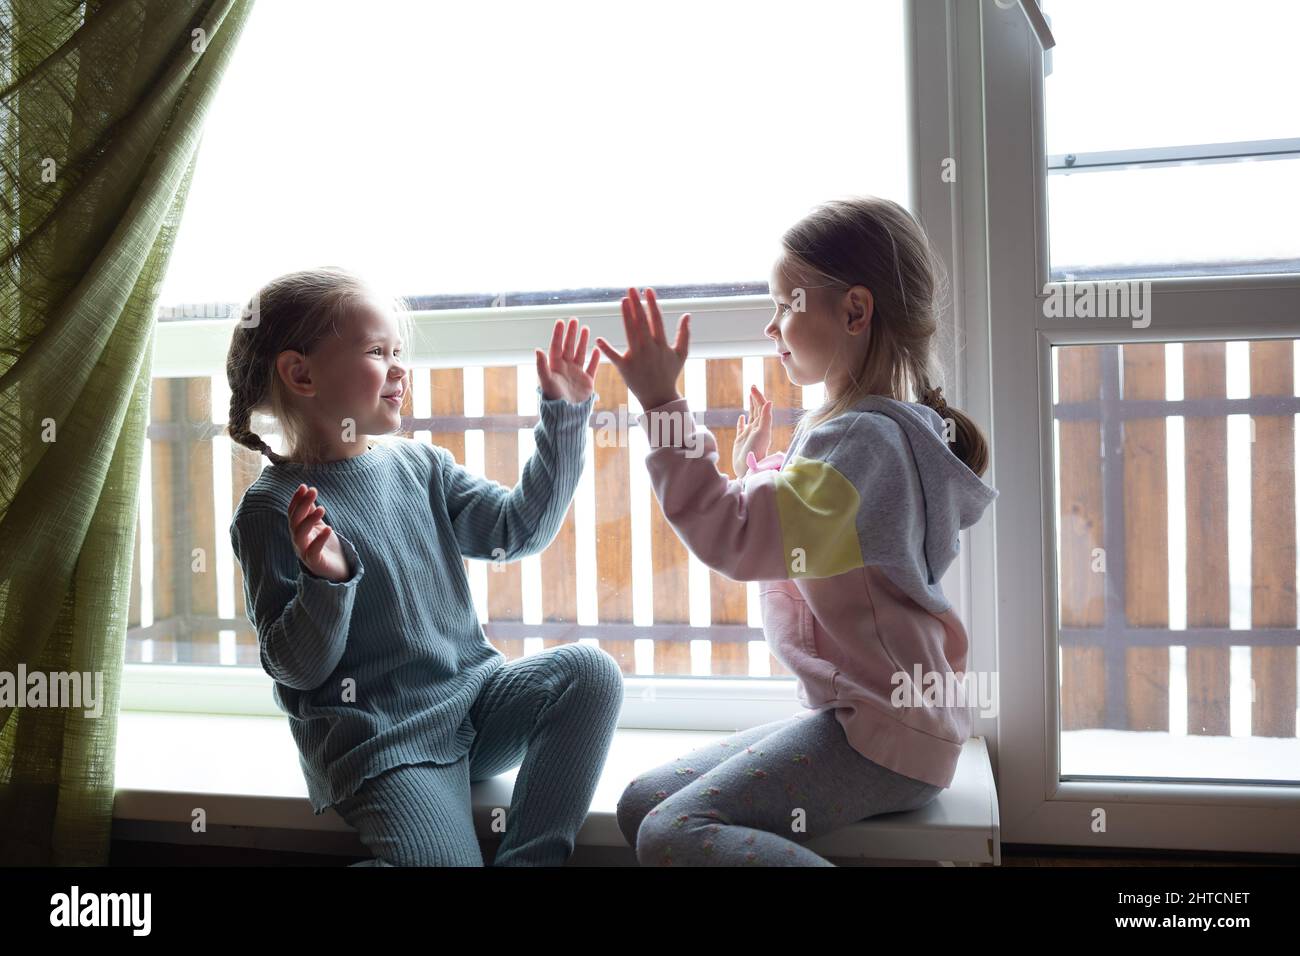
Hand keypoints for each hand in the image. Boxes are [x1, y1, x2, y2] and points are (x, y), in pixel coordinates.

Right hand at [288, 485, 350, 582]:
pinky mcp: (314, 562)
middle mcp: (298, 541)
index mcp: (298, 531)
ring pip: (300, 535)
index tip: (304, 486)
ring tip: (322, 509)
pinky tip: (329, 529)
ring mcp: (304, 552)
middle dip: (303, 505)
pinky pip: (313, 551)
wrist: (336, 570)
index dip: (297, 500)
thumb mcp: (319, 526)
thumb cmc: (326, 546)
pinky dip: (319, 540)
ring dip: (309, 520)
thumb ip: (312, 511)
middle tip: (313, 491)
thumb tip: (307, 490)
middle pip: (295, 521)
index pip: (293, 513)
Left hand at [536, 317, 600, 401]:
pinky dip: (595, 358)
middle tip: (574, 320)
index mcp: (555, 366)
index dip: (558, 334)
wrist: (567, 415)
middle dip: (571, 333)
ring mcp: (577, 374)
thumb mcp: (546, 381)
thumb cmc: (553, 399)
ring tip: (586, 328)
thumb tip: (537, 349)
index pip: (556, 346)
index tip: (561, 321)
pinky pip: (592, 367)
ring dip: (582, 341)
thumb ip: (541, 365)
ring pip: (580, 353)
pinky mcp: (587, 381)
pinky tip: (597, 349)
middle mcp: (566, 368)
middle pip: (569, 346)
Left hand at [595, 287, 688, 410]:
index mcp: (661, 344)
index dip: (652, 304)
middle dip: (636, 304)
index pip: (656, 319)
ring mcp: (636, 357)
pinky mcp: (625, 367)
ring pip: (629, 332)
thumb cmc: (670, 374)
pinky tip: (599, 339)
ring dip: (625, 316)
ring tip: (623, 301)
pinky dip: (606, 348)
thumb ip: (684, 334)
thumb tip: (687, 314)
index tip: (648, 290)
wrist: (659, 397)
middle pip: (641, 322)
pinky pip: (614, 356)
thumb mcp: (681, 354)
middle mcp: (648, 348)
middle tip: (631, 289)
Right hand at [733, 384, 772, 478]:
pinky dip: (742, 421)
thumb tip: (769, 402)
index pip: (761, 407)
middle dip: (755, 398)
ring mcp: (749, 434)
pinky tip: (742, 417)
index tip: (752, 387)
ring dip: (751, 406)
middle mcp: (757, 428)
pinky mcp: (741, 440)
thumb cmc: (756, 451)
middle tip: (752, 387)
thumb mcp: (762, 433)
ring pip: (751, 416)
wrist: (747, 468)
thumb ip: (766, 418)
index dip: (758, 397)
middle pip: (757, 409)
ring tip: (749, 397)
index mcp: (763, 425)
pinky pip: (742, 428)